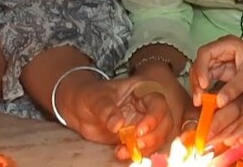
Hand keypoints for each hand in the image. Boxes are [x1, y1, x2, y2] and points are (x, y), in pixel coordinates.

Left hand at [58, 71, 187, 158]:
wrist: (78, 107)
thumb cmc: (89, 94)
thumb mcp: (96, 98)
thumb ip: (107, 110)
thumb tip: (118, 125)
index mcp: (141, 89)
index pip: (158, 102)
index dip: (154, 117)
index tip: (139, 130)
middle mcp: (146, 106)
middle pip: (165, 121)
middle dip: (155, 136)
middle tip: (137, 144)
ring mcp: (142, 122)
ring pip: (158, 136)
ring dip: (147, 147)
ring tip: (127, 151)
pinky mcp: (135, 136)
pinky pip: (145, 146)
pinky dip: (137, 153)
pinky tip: (121, 153)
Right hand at [192, 35, 242, 107]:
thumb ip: (234, 88)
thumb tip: (218, 102)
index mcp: (228, 44)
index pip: (206, 53)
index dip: (201, 68)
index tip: (203, 85)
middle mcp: (220, 51)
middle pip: (200, 63)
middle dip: (197, 81)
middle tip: (198, 99)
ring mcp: (219, 63)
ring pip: (201, 73)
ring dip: (198, 87)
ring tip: (199, 103)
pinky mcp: (220, 74)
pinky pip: (207, 81)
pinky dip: (204, 91)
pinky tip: (204, 103)